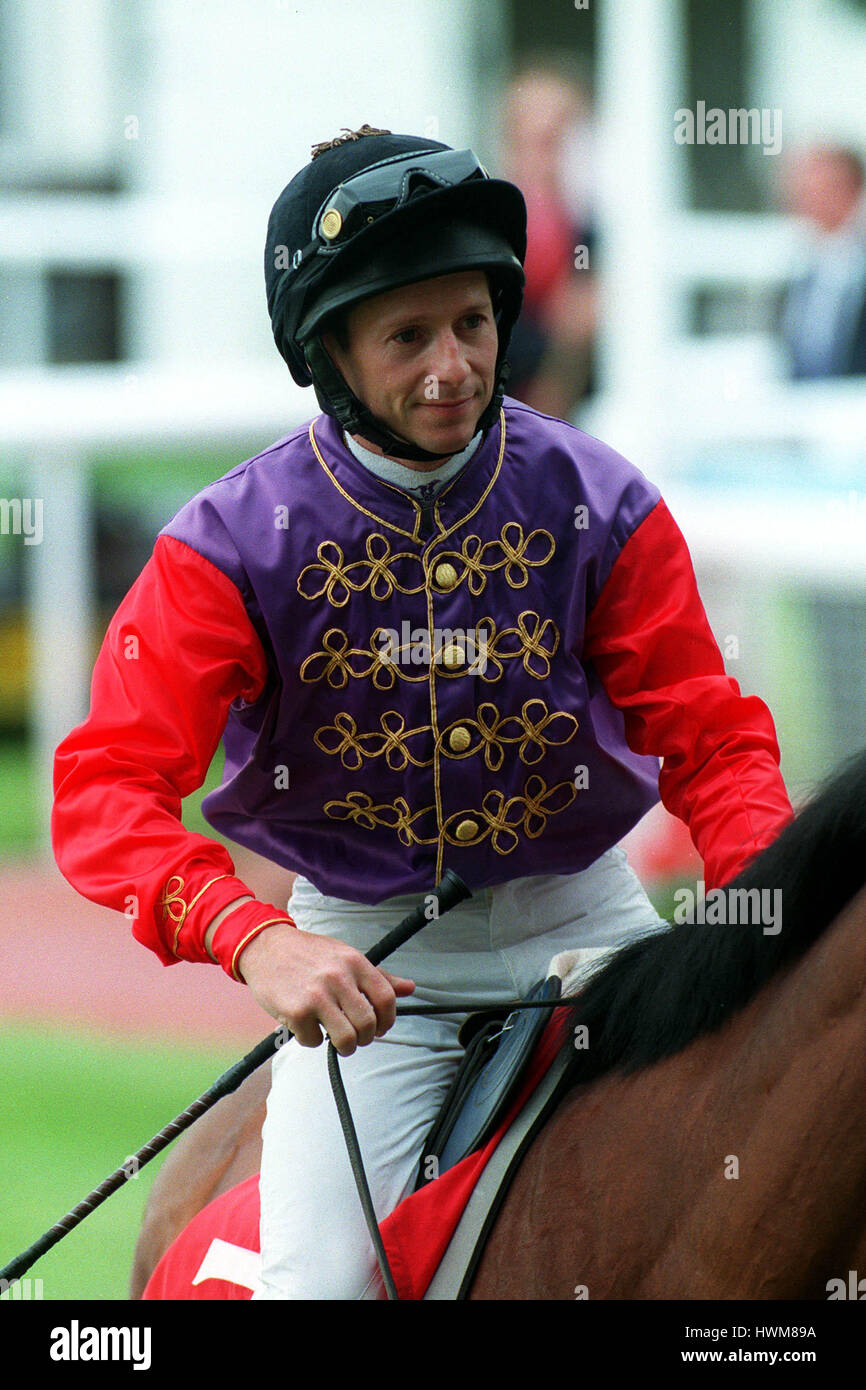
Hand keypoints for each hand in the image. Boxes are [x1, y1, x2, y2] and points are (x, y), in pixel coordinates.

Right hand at [236, 921, 414, 1056]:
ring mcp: (317, 995)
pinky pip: (314, 1041)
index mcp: (355, 962)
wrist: (265, 946)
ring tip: (336, 1038)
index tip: (380, 1027)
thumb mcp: (345, 955)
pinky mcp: (296, 1011)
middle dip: (364, 1037)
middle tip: (355, 1036)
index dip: (388, 1020)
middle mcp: (338, 977)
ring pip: (346, 1039)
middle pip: (368, 1024)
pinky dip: (312, 1040)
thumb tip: (409, 988)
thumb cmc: (307, 953)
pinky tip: (307, 1026)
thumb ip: (377, 975)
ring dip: (344, 1046)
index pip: (387, 999)